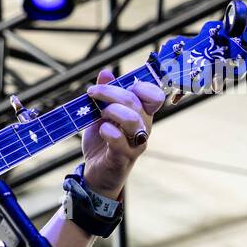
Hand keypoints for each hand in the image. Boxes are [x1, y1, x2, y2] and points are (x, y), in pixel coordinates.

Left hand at [80, 68, 164, 197]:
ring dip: (113, 111)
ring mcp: (135, 143)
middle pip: (136, 103)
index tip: (116, 83)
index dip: (140, 86)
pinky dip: (110, 132)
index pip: (154, 95)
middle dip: (112, 93)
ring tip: (99, 113)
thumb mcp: (99, 115)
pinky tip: (102, 129)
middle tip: (92, 92)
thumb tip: (105, 73)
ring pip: (133, 121)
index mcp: (141, 114)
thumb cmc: (102, 142)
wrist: (96, 173)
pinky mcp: (124, 157)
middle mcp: (143, 127)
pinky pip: (121, 142)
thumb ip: (104, 95)